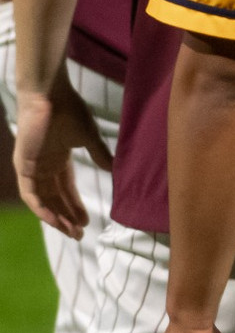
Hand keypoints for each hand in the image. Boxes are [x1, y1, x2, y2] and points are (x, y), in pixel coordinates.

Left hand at [12, 72, 113, 238]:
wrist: (51, 97)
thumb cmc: (70, 112)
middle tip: (79, 235)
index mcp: (58, 160)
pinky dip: (41, 209)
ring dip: (55, 218)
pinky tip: (53, 220)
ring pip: (42, 201)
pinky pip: (30, 195)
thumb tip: (113, 170)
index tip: (88, 222)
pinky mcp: (24, 167)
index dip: (75, 206)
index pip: (66, 190)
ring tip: (70, 232)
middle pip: (54, 199)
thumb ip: (100, 155)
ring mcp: (32, 168)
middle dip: (66, 217)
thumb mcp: (89, 137)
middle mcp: (44, 167)